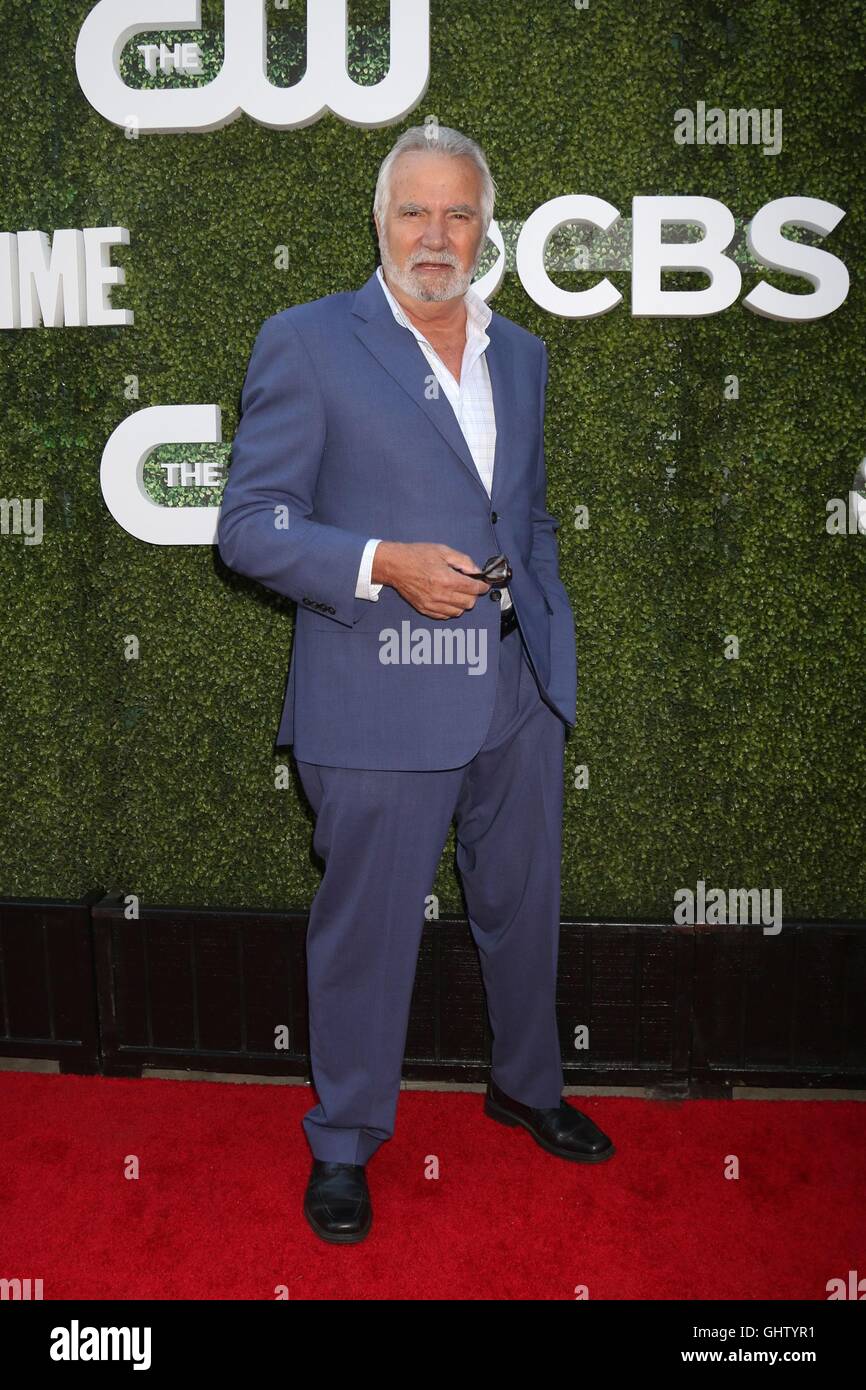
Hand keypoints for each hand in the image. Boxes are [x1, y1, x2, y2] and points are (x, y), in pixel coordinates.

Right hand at [372, 541, 490, 618]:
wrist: (395, 565)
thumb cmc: (416, 556)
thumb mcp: (443, 551)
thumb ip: (463, 561)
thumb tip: (476, 571)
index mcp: (447, 579)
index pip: (474, 589)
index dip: (482, 586)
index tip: (483, 584)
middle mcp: (441, 595)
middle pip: (469, 603)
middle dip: (473, 595)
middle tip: (470, 586)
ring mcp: (432, 604)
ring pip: (458, 612)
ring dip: (462, 603)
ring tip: (458, 593)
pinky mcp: (425, 609)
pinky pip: (445, 616)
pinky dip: (451, 609)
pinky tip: (448, 599)